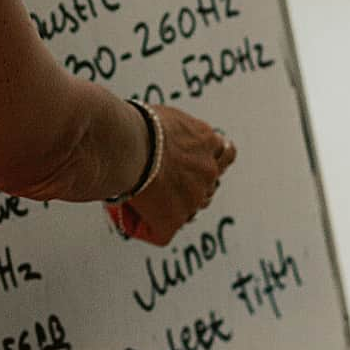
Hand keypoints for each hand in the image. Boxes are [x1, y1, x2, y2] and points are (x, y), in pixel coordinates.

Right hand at [105, 105, 236, 245]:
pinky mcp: (174, 219)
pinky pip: (162, 232)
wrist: (128, 143)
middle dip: (194, 185)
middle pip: (210, 184)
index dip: (206, 159)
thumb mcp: (165, 117)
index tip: (197, 160)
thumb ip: (173, 131)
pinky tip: (135, 221)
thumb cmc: (136, 124)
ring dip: (176, 206)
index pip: (221, 154)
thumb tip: (161, 137)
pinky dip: (150, 227)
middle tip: (171, 184)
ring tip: (150, 202)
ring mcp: (194, 197)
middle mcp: (207, 170)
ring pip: (191, 209)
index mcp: (206, 139)